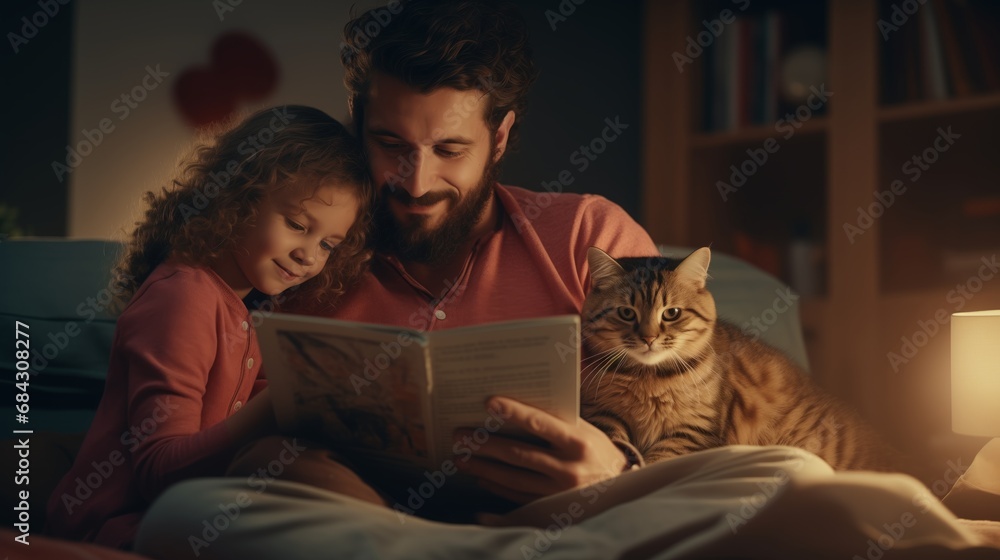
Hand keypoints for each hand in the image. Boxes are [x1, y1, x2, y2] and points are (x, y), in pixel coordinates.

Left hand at [453, 396, 626, 503]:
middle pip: (518, 454)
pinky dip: (496, 487)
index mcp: (578, 442)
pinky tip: (480, 477)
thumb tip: (517, 407)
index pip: (539, 423)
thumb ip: (556, 421)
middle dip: (485, 445)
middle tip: (460, 436)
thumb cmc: (596, 450)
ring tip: (462, 458)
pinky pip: (517, 497)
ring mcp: (558, 491)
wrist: (619, 488)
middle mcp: (568, 468)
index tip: (489, 403)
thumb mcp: (584, 431)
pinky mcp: (551, 507)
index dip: (513, 413)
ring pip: (513, 478)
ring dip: (483, 468)